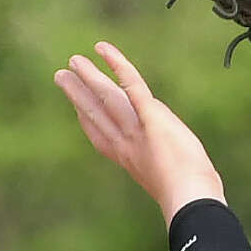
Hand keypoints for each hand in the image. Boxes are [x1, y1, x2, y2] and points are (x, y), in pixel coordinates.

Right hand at [53, 42, 223, 223]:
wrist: (190, 200)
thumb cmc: (190, 197)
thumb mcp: (171, 174)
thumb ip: (163, 152)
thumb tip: (162, 127)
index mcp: (130, 160)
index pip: (102, 139)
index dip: (87, 123)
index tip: (77, 110)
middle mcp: (126, 144)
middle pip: (96, 115)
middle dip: (77, 95)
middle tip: (61, 77)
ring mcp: (137, 130)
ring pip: (107, 97)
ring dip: (90, 77)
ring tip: (74, 61)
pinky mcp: (152, 116)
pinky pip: (132, 84)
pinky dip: (117, 65)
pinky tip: (103, 50)